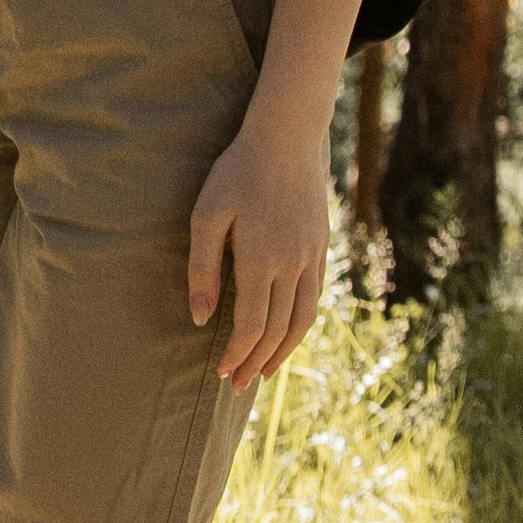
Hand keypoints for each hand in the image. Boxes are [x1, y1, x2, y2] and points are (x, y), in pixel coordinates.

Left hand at [189, 104, 340, 385]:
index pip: (251, 325)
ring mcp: (311, 257)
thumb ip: (203, 268)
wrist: (287, 137)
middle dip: (255, 361)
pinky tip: (288, 332)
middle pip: (276, 330)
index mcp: (261, 261)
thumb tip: (200, 317)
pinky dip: (301, 324)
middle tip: (238, 384)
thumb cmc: (237, 173)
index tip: (220, 372)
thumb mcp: (207, 215)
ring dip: (283, 351)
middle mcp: (292, 265)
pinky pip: (315, 297)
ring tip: (265, 371)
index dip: (236, 353)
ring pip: (302, 319)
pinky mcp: (321, 246)